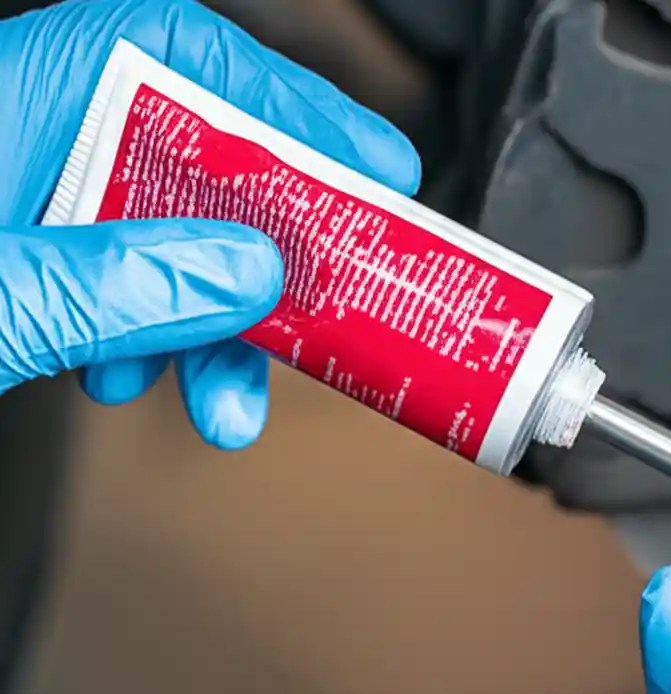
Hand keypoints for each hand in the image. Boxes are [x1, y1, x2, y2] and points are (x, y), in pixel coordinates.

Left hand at [0, 0, 420, 444]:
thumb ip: (112, 284)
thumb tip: (247, 274)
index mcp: (19, 97)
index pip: (178, 51)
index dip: (287, 100)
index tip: (367, 164)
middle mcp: (33, 138)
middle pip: (194, 161)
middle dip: (268, 248)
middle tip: (337, 292)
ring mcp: (29, 205)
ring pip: (165, 241)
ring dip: (214, 325)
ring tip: (229, 397)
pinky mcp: (26, 266)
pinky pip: (120, 289)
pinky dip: (152, 343)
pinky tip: (145, 382)